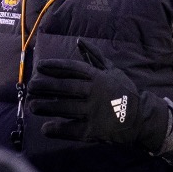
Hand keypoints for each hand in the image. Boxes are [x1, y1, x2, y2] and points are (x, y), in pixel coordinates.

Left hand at [25, 41, 171, 151]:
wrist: (141, 118)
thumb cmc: (124, 91)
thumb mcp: (113, 70)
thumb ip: (95, 56)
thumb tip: (79, 41)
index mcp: (98, 77)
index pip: (72, 68)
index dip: (54, 66)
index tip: (39, 67)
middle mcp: (94, 92)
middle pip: (64, 87)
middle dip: (45, 86)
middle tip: (31, 87)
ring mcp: (93, 111)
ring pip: (64, 107)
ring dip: (46, 107)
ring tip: (32, 106)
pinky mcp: (94, 130)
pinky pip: (71, 129)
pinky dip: (57, 129)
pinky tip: (45, 128)